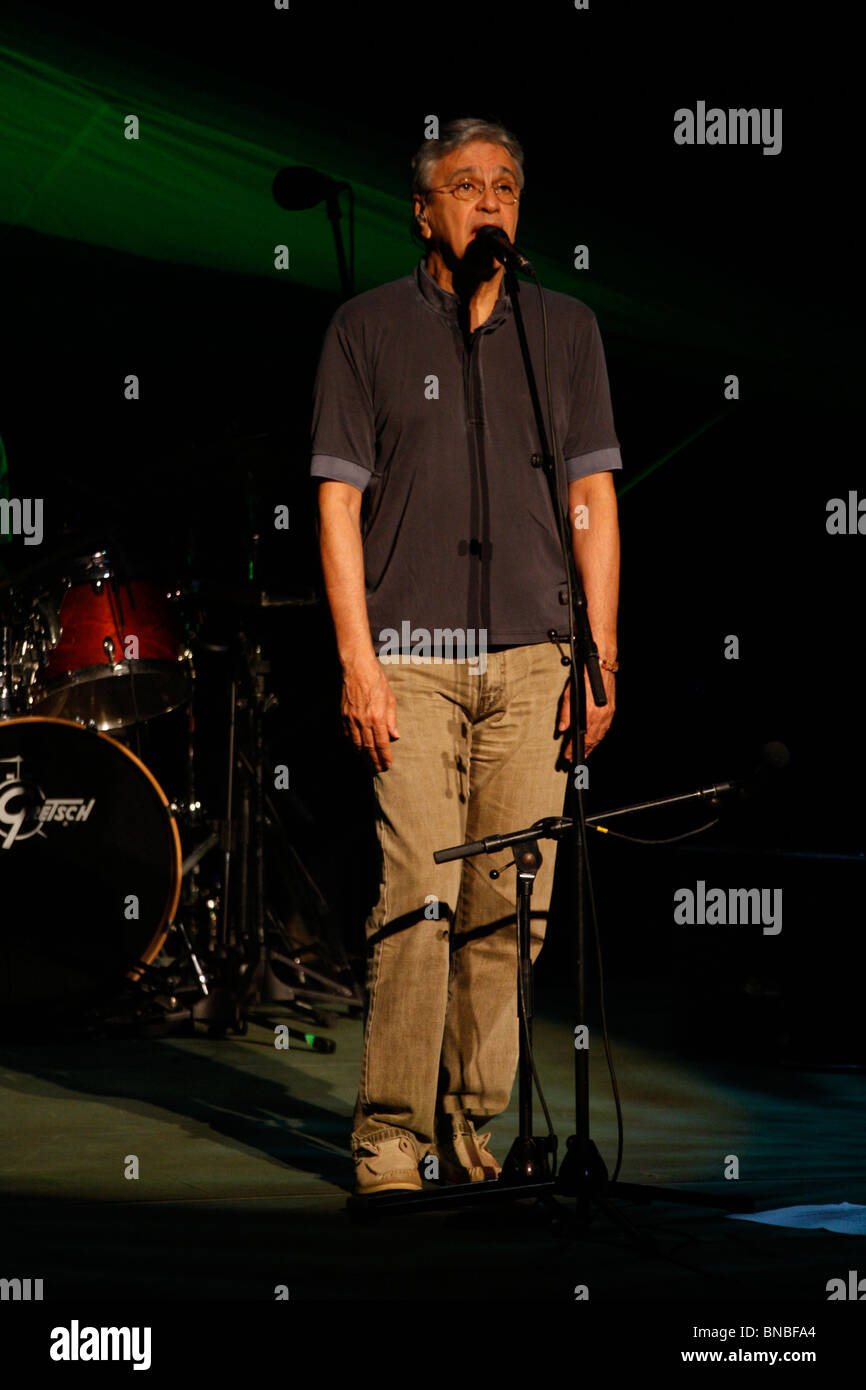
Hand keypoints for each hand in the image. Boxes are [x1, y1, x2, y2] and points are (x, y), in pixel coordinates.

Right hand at [341, 655, 399, 771]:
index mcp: (377, 717)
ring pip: (357, 744)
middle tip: (378, 769)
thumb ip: (392, 719)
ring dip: (363, 756)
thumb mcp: (390, 698)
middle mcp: (363, 720)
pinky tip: (357, 750)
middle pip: (369, 747)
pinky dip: (352, 745)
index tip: (388, 765)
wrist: (357, 668)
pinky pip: (348, 735)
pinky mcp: (343, 715)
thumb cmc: (376, 681)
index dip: (385, 756)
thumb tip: (395, 736)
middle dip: (374, 760)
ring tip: (368, 764)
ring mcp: (351, 719)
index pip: (382, 743)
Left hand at [557, 665, 615, 761]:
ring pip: (600, 736)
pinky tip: (595, 739)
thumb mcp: (569, 695)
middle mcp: (600, 716)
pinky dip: (599, 737)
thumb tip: (562, 729)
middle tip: (574, 759)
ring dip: (592, 746)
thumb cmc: (584, 677)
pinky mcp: (612, 710)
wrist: (601, 665)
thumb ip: (566, 713)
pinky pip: (605, 729)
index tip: (567, 756)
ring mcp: (608, 714)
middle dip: (583, 751)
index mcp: (589, 714)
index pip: (580, 738)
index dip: (573, 749)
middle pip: (592, 741)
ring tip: (584, 752)